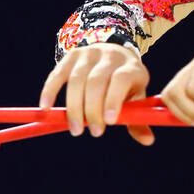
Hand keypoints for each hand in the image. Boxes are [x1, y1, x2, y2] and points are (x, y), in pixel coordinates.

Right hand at [39, 42, 154, 145]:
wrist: (115, 53)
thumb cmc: (126, 83)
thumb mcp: (136, 97)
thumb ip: (138, 119)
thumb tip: (147, 140)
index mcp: (131, 67)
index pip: (121, 80)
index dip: (113, 100)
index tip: (109, 122)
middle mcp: (110, 56)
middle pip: (96, 81)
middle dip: (92, 109)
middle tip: (92, 132)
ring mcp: (89, 54)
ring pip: (77, 79)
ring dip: (74, 106)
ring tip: (75, 129)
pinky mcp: (71, 55)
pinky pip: (58, 74)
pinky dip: (50, 91)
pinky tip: (46, 108)